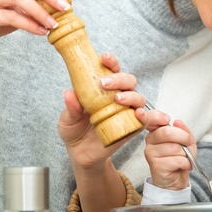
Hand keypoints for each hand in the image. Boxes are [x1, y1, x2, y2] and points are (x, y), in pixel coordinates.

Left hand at [58, 53, 144, 171]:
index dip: (111, 62)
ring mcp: (126, 113)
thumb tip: (68, 93)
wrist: (80, 154)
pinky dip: (144, 116)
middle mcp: (118, 98)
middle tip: (105, 83)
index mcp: (103, 90)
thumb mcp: (67, 119)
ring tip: (118, 99)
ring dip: (131, 96)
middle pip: (129, 81)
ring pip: (139, 98)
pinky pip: (143, 121)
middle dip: (120, 78)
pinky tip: (137, 114)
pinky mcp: (131, 129)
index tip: (103, 57)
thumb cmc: (74, 131)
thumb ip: (71, 107)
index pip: (112, 70)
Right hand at [140, 108, 195, 190]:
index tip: (166, 119)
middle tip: (187, 144)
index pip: (151, 118)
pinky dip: (185, 163)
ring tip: (184, 159)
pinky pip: (176, 160)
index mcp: (156, 131)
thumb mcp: (186, 142)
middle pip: (167, 132)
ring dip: (185, 154)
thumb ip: (184, 131)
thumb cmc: (179, 158)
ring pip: (174, 148)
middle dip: (184, 138)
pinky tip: (183, 166)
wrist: (176, 178)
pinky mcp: (155, 165)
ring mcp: (151, 153)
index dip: (157, 116)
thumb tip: (178, 122)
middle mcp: (150, 140)